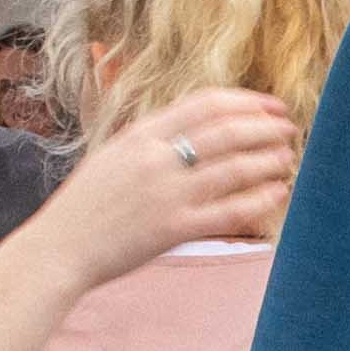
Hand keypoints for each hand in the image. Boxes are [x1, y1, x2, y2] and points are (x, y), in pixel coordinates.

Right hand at [24, 89, 302, 289]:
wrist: (59, 248)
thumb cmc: (86, 205)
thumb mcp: (113, 154)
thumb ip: (151, 137)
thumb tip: (192, 124)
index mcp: (141, 133)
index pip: (206, 103)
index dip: (247, 101)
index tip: (271, 105)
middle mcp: (156, 157)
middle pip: (226, 130)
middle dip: (266, 127)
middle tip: (290, 129)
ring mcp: (166, 193)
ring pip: (233, 167)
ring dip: (268, 160)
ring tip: (289, 158)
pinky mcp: (173, 228)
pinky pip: (228, 210)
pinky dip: (259, 199)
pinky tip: (278, 193)